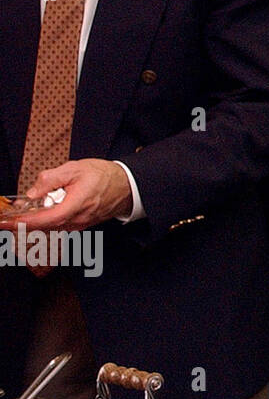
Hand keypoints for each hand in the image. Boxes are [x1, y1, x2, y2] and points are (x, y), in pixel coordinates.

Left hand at [2, 159, 132, 232]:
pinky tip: (41, 214)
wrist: (127, 185)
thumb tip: (32, 193)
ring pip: (51, 228)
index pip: (46, 219)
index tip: (8, 222)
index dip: (25, 222)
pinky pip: (60, 227)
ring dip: (35, 223)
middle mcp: (78, 219)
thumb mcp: (75, 169)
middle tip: (7, 220)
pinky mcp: (82, 224)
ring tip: (21, 215)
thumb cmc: (104, 175)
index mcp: (76, 205)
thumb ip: (51, 179)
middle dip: (24, 224)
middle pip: (45, 227)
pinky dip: (46, 223)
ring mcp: (81, 224)